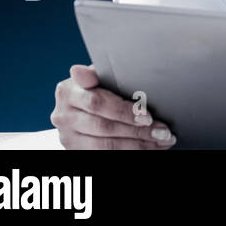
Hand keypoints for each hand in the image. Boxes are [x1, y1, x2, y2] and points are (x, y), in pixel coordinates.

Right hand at [51, 64, 175, 148]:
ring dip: (137, 145)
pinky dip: (130, 151)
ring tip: (161, 140)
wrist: (83, 106)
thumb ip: (97, 74)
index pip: (97, 103)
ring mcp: (68, 137)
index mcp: (68, 92)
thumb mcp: (100, 75)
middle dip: (138, 131)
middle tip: (162, 131)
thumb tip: (78, 69)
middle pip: (104, 127)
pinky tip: (149, 148)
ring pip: (106, 146)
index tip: (148, 116)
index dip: (124, 111)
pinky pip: (104, 155)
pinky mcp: (75, 151)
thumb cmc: (99, 86)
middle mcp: (63, 116)